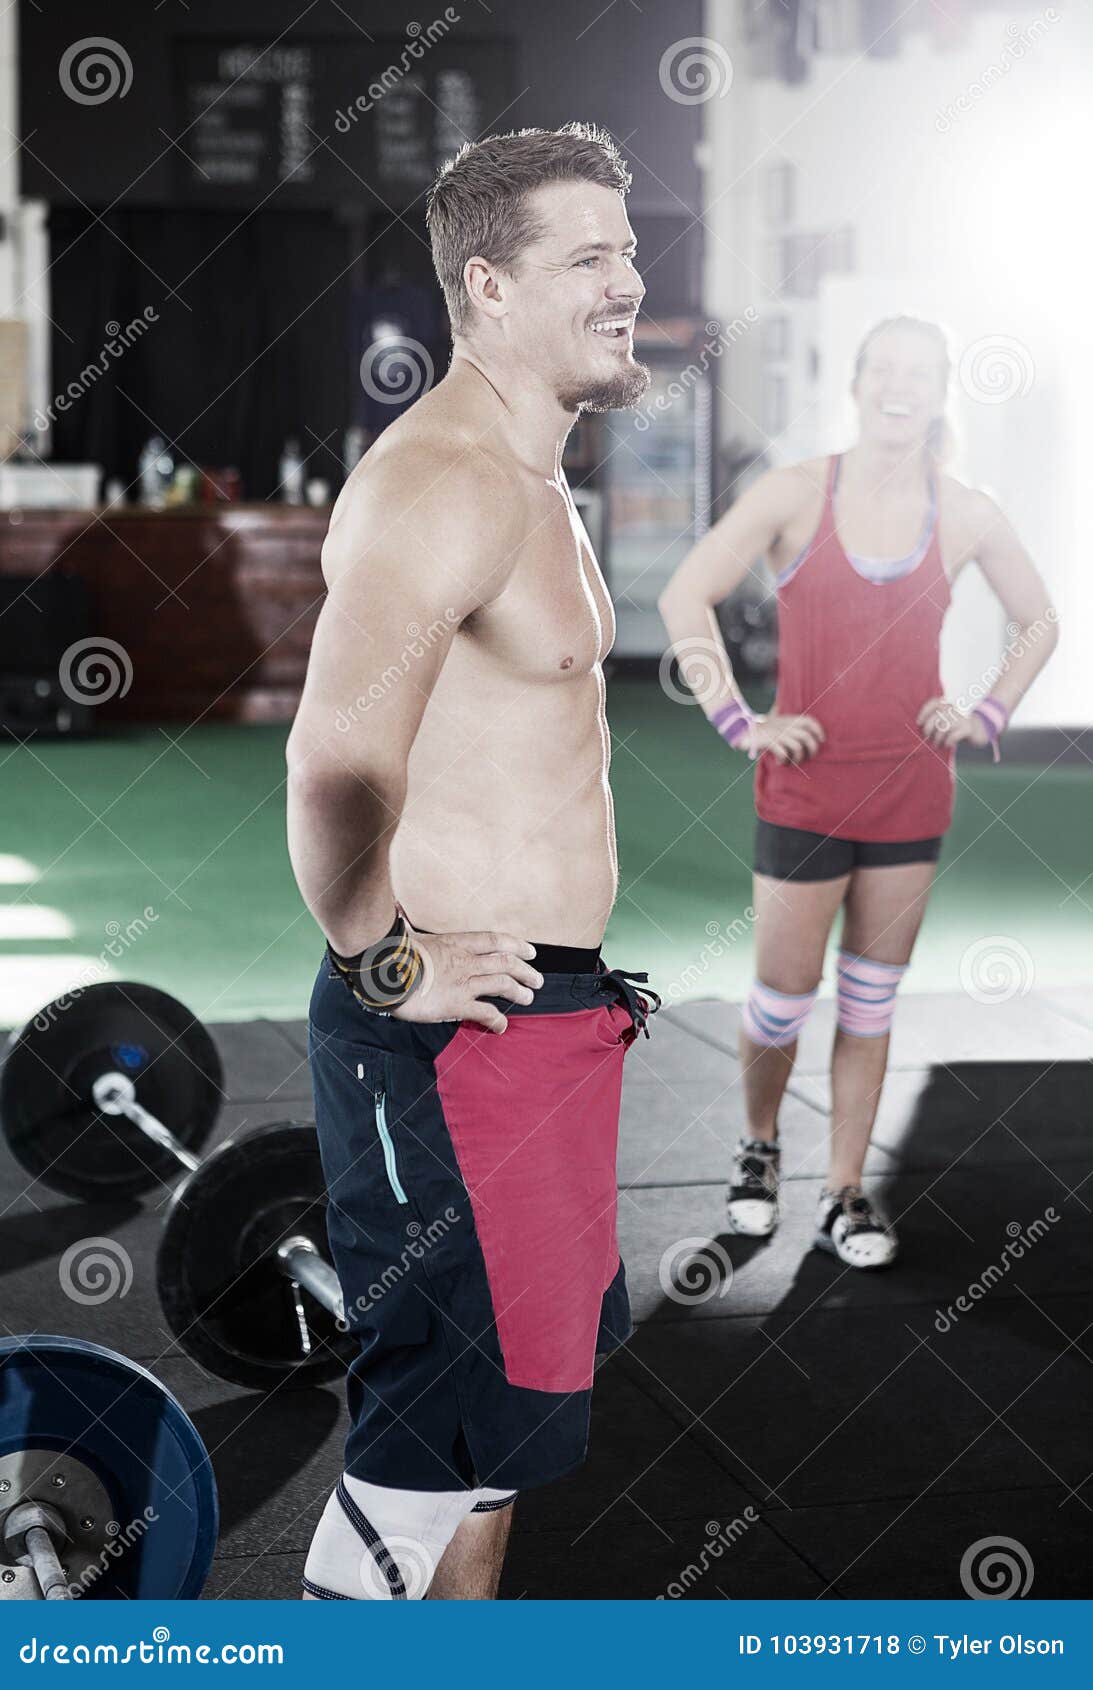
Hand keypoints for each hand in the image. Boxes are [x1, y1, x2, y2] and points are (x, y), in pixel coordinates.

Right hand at [392, 912, 542, 1033]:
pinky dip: (497, 1020)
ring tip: (528, 998)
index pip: (494, 940)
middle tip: (537, 980)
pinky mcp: (457, 1004)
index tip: (530, 951)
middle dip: (526, 971)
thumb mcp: (409, 935)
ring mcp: (463, 982)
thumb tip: (397, 912)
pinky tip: (501, 1026)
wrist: (385, 970)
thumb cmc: (393, 952)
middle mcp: (465, 961)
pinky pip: (486, 1012)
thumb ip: (412, 930)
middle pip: (506, 963)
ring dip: (519, 992)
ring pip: (503, 984)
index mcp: (456, 943)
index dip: (516, 945)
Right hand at [748, 713, 824, 763]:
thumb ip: (781, 716)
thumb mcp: (772, 719)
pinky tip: (779, 763)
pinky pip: (783, 753)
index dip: (818, 730)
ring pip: (797, 747)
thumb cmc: (758, 728)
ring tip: (792, 762)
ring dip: (797, 758)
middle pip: (806, 737)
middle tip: (809, 757)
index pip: (808, 721)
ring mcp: (777, 734)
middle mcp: (784, 726)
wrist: (739, 729)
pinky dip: (783, 760)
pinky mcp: (769, 742)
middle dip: (812, 749)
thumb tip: (786, 712)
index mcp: (787, 720)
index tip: (822, 739)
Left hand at [916, 697, 988, 749]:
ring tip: (936, 744)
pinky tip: (947, 744)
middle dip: (929, 728)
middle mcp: (955, 709)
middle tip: (927, 737)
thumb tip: (919, 728)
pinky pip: (953, 736)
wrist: (980, 729)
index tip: (919, 722)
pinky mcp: (968, 728)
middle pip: (937, 717)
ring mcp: (962, 718)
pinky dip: (948, 741)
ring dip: (937, 738)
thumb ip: (935, 719)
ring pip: (944, 727)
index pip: (934, 703)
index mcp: (948, 704)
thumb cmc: (957, 725)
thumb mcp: (946, 719)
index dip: (924, 712)